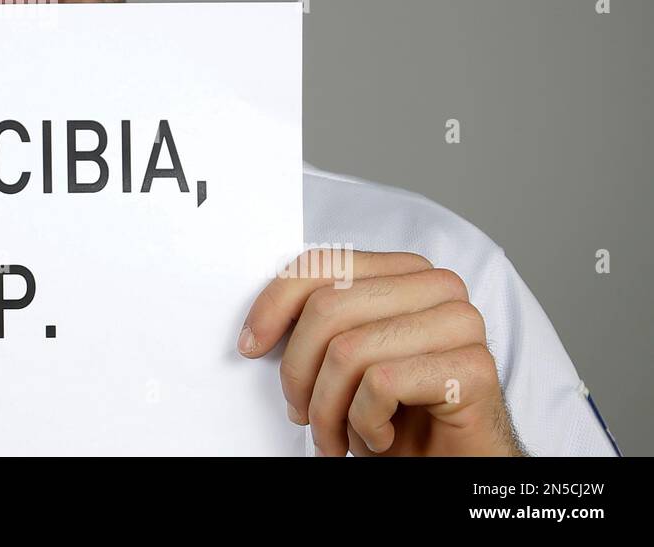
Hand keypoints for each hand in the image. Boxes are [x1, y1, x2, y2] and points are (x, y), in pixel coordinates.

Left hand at [238, 249, 523, 455]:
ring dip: (328, 410)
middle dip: (299, 372)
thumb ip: (319, 322)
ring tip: (335, 435)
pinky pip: (381, 385)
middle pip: (328, 308)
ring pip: (348, 351)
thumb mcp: (347, 355)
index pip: (322, 264)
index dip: (274, 303)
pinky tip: (380, 436)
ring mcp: (461, 323)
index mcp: (403, 270)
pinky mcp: (473, 368)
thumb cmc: (398, 410)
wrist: (453, 462)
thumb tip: (258, 326)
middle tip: (301, 414)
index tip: (251, 345)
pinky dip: (365, 424)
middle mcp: (437, 286)